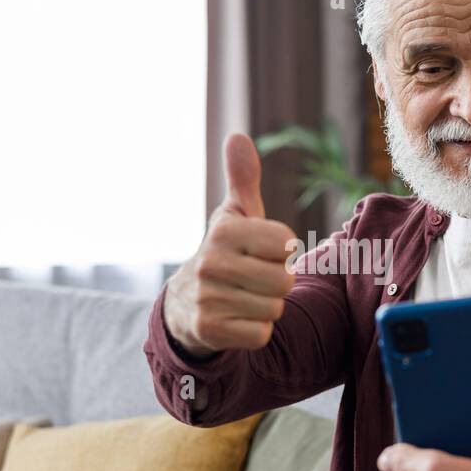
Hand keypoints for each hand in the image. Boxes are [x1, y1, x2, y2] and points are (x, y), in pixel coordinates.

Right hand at [164, 133, 297, 357]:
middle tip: (253, 280)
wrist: (184, 304)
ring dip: (266, 307)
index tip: (260, 252)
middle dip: (277, 283)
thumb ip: (243, 179)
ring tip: (243, 298)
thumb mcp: (233, 215)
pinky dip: (255, 331)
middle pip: (285, 280)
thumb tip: (238, 136)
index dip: (281, 251)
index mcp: (224, 231)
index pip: (286, 243)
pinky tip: (236, 319)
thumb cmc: (224, 253)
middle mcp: (212, 262)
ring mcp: (208, 298)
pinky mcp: (209, 330)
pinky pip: (261, 334)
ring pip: (274, 309)